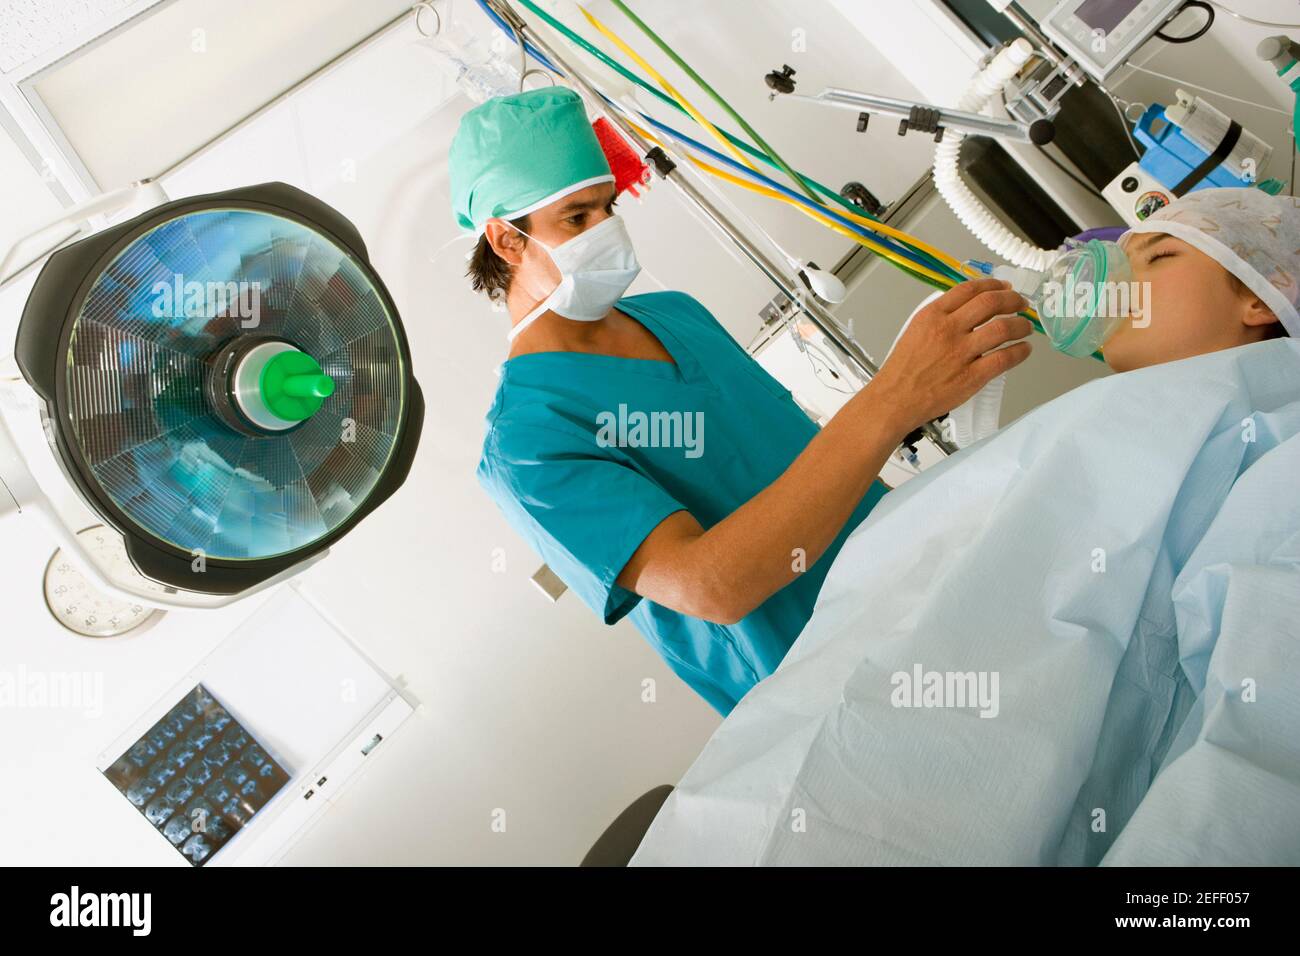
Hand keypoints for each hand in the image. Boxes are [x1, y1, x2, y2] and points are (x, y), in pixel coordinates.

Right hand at [866, 278, 1031, 436]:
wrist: (895, 399)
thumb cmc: (903, 369)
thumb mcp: (915, 330)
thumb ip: (941, 318)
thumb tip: (969, 310)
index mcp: (932, 315)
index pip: (969, 289)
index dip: (992, 284)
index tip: (1004, 287)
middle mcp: (948, 329)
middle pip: (991, 303)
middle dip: (1013, 300)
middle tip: (1021, 304)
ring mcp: (961, 353)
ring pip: (1003, 328)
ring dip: (1021, 325)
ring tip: (1026, 327)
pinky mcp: (972, 376)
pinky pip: (1004, 358)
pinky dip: (1020, 352)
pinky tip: (1024, 350)